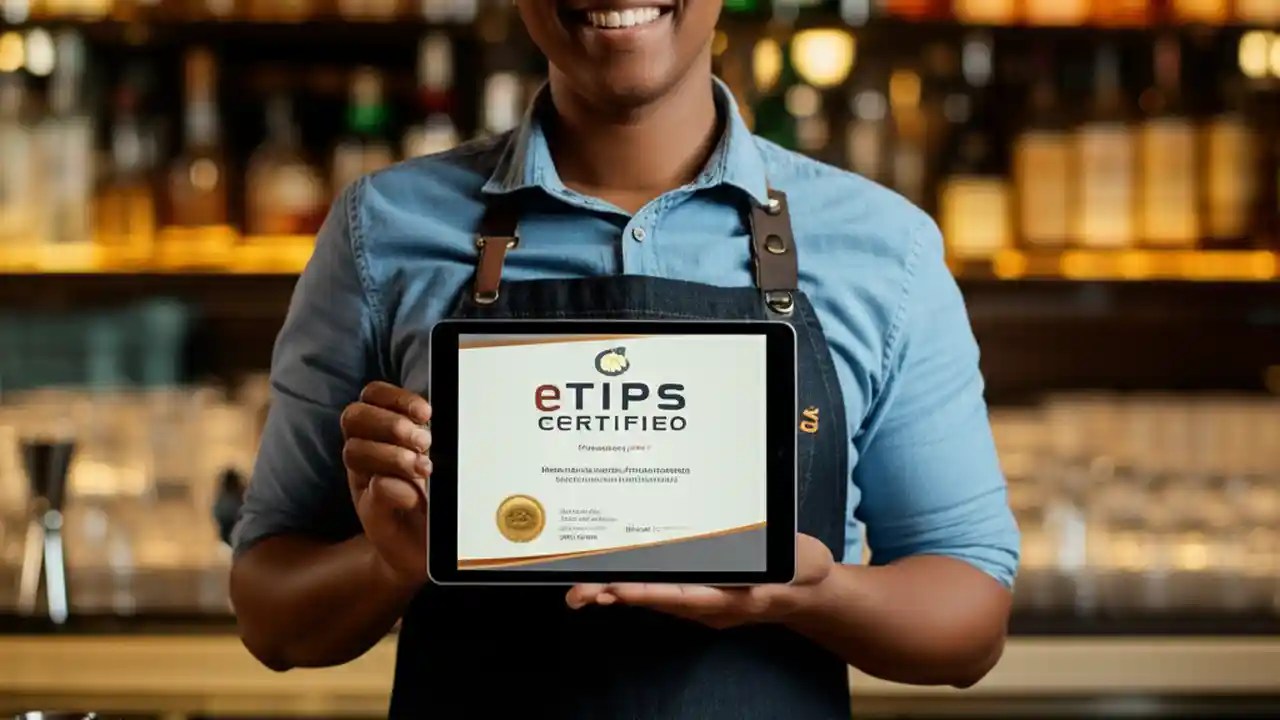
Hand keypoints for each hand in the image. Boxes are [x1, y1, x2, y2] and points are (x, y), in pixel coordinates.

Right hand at [341, 381, 431, 588]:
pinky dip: (397, 488)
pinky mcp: (370, 510)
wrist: (428, 548)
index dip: (395, 397)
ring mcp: (365, 480)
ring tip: (424, 469)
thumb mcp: (440, 460)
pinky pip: (373, 489)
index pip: (372, 396)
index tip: (426, 412)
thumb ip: (430, 439)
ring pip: (355, 450)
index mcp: (384, 432)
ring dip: (392, 455)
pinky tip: (416, 497)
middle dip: (390, 423)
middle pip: (354, 416)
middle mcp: (368, 452)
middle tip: (423, 441)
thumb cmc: (435, 497)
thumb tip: (435, 424)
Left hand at [565, 534, 834, 628]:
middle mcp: (709, 605)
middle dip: (617, 594)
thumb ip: (791, 557)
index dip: (650, 591)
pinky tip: (606, 583)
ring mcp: (700, 601)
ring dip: (616, 592)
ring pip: (653, 595)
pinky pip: (658, 589)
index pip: (686, 594)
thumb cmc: (804, 573)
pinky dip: (631, 585)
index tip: (618, 586)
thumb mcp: (806, 561)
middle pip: (657, 598)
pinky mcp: (695, 591)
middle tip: (579, 593)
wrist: (805, 593)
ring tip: (579, 591)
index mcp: (733, 598)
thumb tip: (781, 548)